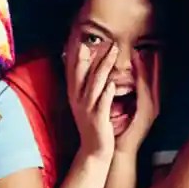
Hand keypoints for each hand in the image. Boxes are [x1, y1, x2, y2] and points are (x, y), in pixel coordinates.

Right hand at [67, 42, 120, 161]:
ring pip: (95, 83)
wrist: (94, 151)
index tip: (83, 36)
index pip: (75, 69)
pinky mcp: (98, 119)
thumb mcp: (85, 103)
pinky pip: (102, 103)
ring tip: (113, 51)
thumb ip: (86, 87)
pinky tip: (112, 83)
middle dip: (94, 54)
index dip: (78, 52)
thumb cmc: (93, 125)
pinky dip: (106, 93)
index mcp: (75, 94)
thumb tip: (89, 68)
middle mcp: (78, 99)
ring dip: (104, 65)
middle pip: (84, 72)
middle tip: (104, 38)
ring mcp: (87, 109)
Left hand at [116, 48, 160, 156]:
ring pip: (151, 85)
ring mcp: (150, 110)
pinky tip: (140, 73)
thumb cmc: (120, 130)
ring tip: (145, 53)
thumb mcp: (124, 109)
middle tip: (152, 46)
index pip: (150, 81)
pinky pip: (144, 95)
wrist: (119, 150)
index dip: (150, 66)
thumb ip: (127, 96)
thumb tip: (121, 81)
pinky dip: (143, 82)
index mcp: (146, 104)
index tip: (146, 49)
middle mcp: (152, 105)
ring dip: (149, 69)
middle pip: (154, 80)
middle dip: (154, 64)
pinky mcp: (145, 115)